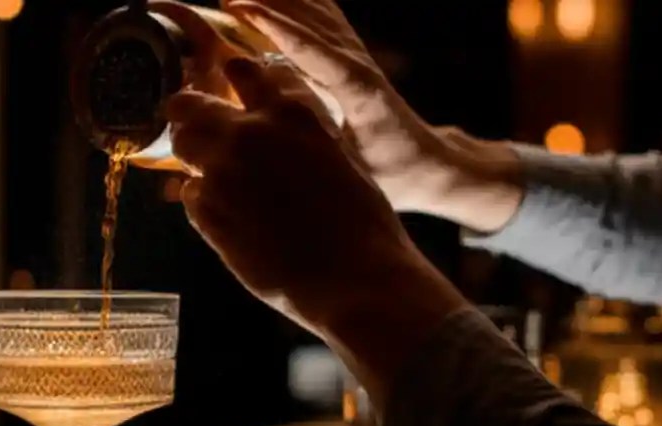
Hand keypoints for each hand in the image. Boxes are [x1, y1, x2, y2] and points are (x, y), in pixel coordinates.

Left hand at [167, 57, 468, 403]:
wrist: (352, 278)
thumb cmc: (360, 222)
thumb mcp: (338, 156)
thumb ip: (301, 133)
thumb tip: (275, 126)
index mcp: (290, 111)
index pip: (242, 70)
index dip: (231, 78)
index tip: (227, 88)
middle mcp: (249, 134)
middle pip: (189, 104)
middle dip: (189, 114)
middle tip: (193, 125)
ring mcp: (222, 173)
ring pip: (181, 147)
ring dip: (193, 156)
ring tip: (210, 172)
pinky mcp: (208, 214)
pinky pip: (190, 194)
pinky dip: (203, 200)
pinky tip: (227, 215)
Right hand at [223, 0, 522, 231]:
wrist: (425, 162)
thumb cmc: (388, 174)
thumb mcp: (349, 171)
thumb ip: (309, 155)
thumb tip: (270, 139)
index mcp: (357, 88)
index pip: (308, 46)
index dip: (271, 24)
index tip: (236, 8)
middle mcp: (358, 61)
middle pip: (309, 17)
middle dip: (266, 1)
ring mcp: (358, 54)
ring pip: (316, 9)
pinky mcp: (355, 55)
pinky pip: (324, 16)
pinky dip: (297, 3)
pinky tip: (274, 0)